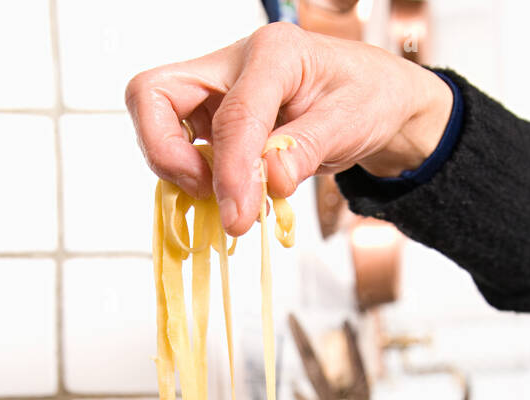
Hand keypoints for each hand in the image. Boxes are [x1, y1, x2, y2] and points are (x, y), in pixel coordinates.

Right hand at [125, 22, 453, 235]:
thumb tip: (269, 182)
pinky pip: (178, 146)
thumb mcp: (349, 125)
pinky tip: (229, 193)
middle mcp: (232, 65)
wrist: (375, 100)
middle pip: (154, 95)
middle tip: (207, 192)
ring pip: (156, 121)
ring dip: (178, 168)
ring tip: (227, 197)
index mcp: (273, 53)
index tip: (238, 216)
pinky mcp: (212, 119)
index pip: (233, 113)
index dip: (231, 169)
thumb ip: (305, 152)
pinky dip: (192, 176)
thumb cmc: (366, 99)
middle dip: (165, 151)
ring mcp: (216, 91)